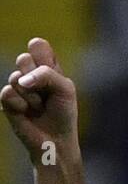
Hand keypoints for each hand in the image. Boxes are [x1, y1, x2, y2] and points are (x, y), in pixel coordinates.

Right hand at [1, 37, 78, 162]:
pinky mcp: (6, 100)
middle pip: (23, 58)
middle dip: (37, 78)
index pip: (37, 44)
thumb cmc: (64, 112)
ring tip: (39, 107)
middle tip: (47, 94)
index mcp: (47, 66)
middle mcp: (30, 73)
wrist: (55, 139)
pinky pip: (7, 92)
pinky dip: (21, 105)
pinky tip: (27, 112)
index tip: (50, 69)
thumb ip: (48, 75)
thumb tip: (21, 79)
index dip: (41, 54)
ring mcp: (17, 86)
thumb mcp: (65, 89)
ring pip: (15, 77)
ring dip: (32, 96)